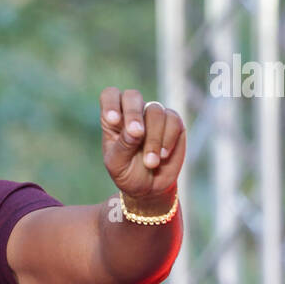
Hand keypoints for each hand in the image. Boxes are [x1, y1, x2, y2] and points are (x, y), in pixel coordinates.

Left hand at [99, 87, 185, 207]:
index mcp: (114, 118)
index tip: (113, 120)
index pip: (110, 95)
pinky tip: (162, 155)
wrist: (149, 188)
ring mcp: (154, 115)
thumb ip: (124, 145)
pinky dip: (168, 139)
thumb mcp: (118, 164)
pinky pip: (173, 120)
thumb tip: (136, 129)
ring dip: (153, 138)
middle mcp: (134, 112)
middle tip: (136, 134)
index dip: (111, 103)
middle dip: (133, 114)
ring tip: (150, 162)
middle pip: (133, 96)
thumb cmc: (127, 173)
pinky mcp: (174, 123)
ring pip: (155, 111)